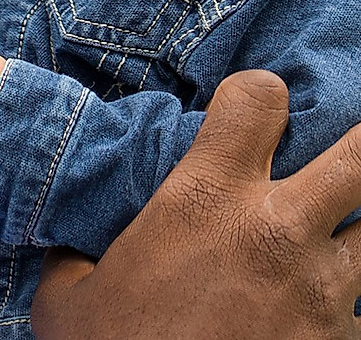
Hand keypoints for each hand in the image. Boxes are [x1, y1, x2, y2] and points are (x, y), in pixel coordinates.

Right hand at [31, 69, 360, 338]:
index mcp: (206, 198)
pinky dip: (348, 299)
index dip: (257, 95)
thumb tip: (76, 251)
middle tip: (341, 146)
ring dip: (356, 226)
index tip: (249, 111)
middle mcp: (276, 230)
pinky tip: (313, 307)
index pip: (260, 98)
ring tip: (328, 231)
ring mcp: (323, 290)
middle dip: (358, 141)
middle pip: (360, 154)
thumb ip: (79, 255)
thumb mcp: (70, 297)